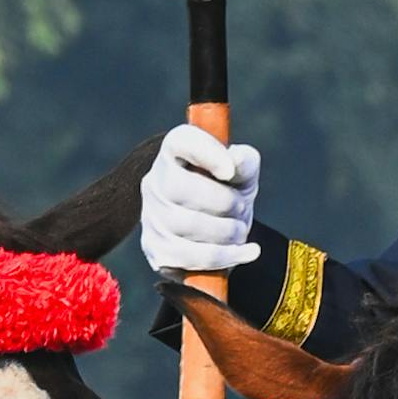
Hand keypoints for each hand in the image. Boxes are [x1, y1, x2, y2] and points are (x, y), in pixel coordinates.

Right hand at [141, 121, 259, 280]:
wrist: (216, 231)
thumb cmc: (228, 192)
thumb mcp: (242, 173)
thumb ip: (244, 162)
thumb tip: (235, 161)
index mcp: (174, 153)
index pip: (180, 141)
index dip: (206, 153)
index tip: (229, 171)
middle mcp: (155, 183)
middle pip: (179, 188)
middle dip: (222, 201)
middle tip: (241, 207)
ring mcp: (151, 218)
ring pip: (186, 225)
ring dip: (226, 231)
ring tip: (240, 230)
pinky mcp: (157, 251)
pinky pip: (191, 256)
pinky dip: (226, 256)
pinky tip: (246, 251)